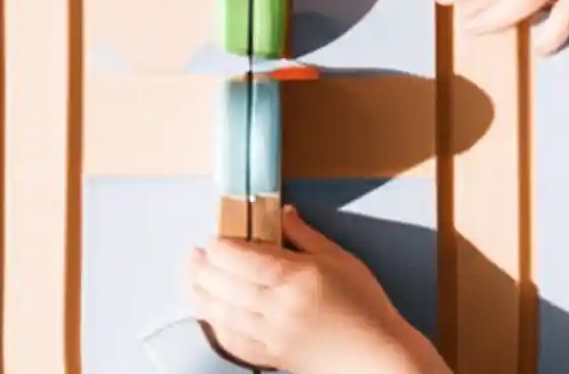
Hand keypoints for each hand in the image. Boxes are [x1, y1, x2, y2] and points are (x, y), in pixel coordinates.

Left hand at [188, 206, 447, 373]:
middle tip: (193, 256)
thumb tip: (282, 211)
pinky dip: (216, 327)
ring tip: (191, 281)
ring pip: (223, 315)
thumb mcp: (340, 259)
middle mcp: (277, 307)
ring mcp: (272, 335)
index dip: (220, 248)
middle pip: (225, 286)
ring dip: (201, 296)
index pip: (243, 259)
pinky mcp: (272, 356)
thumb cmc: (364, 304)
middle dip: (202, 269)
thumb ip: (305, 236)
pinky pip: (234, 342)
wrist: (376, 354)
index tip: (212, 240)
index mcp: (294, 278)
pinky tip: (209, 315)